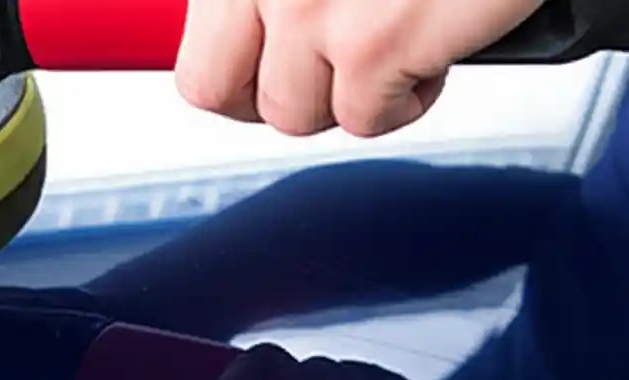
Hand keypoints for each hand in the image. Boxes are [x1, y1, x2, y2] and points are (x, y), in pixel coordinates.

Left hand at [173, 0, 544, 136]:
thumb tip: (259, 30)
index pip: (194, 51)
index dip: (236, 68)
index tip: (263, 65)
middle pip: (217, 93)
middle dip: (273, 95)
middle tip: (325, 75)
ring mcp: (307, 8)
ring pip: (296, 113)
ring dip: (351, 93)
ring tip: (395, 44)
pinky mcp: (374, 43)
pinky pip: (368, 118)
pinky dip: (408, 98)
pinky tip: (434, 47)